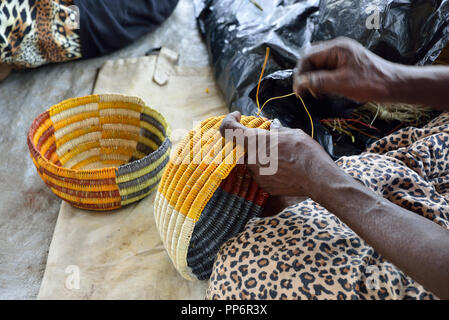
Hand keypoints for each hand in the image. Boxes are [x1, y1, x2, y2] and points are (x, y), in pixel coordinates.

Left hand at [219, 111, 337, 197]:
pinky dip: (269, 167)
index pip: (228, 130)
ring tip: (282, 154)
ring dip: (262, 154)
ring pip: (252, 160)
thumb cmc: (306, 152)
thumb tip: (270, 129)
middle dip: (254, 140)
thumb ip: (275, 131)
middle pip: (244, 146)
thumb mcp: (292, 133)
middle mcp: (251, 159)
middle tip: (270, 138)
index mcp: (255, 142)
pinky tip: (285, 167)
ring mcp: (257, 175)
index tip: (237, 116)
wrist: (318, 179)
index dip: (229, 120)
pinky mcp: (264, 185)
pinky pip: (261, 173)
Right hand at [293, 37, 397, 102]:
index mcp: (336, 48)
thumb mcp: (341, 83)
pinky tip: (324, 92)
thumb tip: (299, 83)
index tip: (299, 90)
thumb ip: (318, 81)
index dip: (300, 74)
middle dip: (306, 76)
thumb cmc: (371, 83)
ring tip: (315, 94)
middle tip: (305, 93)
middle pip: (311, 60)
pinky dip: (322, 81)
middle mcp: (338, 49)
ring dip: (313, 80)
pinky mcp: (345, 65)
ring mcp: (342, 56)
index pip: (308, 57)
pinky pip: (327, 70)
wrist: (394, 86)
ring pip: (318, 66)